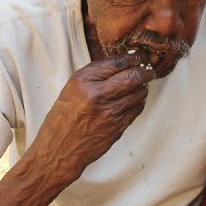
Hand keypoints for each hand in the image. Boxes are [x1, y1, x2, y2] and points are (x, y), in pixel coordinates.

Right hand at [35, 51, 155, 178]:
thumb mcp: (72, 90)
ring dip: (143, 87)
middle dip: (144, 71)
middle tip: (147, 69)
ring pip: (138, 93)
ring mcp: (109, 112)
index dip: (131, 58)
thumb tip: (121, 64)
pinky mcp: (117, 127)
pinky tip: (135, 99)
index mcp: (82, 81)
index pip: (115, 62)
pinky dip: (139, 102)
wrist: (59, 149)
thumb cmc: (63, 120)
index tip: (138, 56)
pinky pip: (136, 109)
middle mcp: (96, 95)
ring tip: (141, 84)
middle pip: (132, 76)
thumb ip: (94, 76)